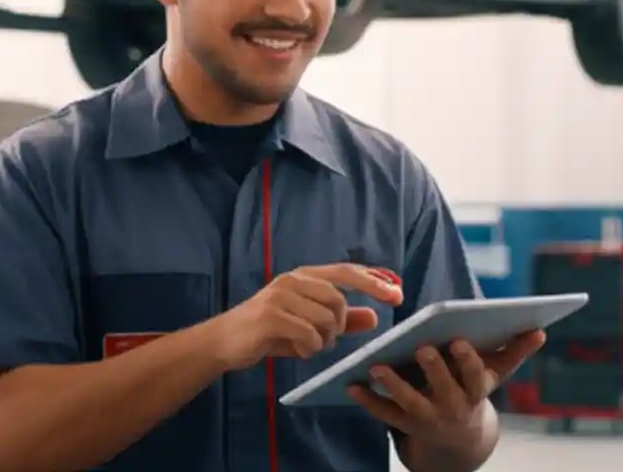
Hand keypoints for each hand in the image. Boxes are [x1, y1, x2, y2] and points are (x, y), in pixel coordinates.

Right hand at [214, 263, 403, 368]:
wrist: (224, 341)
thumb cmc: (269, 331)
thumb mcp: (309, 325)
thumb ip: (341, 320)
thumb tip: (374, 316)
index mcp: (304, 276)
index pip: (347, 272)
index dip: (374, 281)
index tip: (398, 295)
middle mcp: (293, 280)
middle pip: (339, 299)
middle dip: (340, 325)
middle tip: (327, 339)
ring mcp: (281, 296)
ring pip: (326, 318)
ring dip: (325, 340)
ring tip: (311, 346)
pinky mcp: (271, 316)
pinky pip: (309, 334)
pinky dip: (311, 348)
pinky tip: (301, 351)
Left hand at [347, 329, 546, 444]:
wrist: (459, 439)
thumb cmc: (475, 389)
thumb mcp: (496, 374)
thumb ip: (516, 351)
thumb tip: (539, 330)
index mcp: (476, 392)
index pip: (475, 376)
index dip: (467, 360)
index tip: (458, 340)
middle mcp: (453, 408)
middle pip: (443, 388)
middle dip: (434, 369)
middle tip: (422, 347)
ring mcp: (428, 418)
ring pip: (409, 403)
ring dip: (393, 384)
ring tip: (377, 365)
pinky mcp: (405, 424)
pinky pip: (384, 414)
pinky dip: (367, 400)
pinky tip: (352, 384)